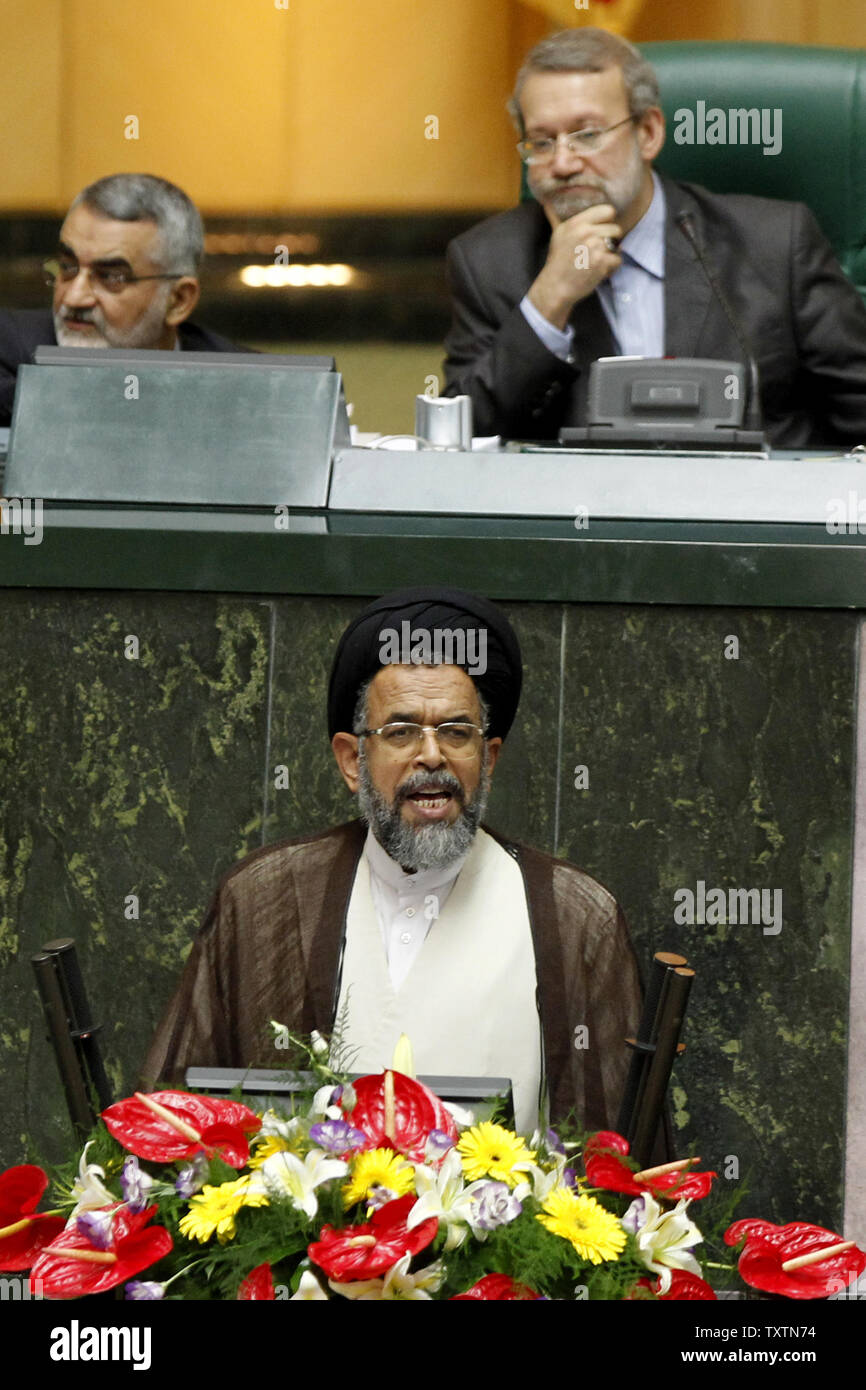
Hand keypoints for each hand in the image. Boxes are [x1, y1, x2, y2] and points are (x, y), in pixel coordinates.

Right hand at [527, 204, 622, 330]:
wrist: (556, 286)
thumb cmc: (557, 261)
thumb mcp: (556, 235)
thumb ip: (556, 218)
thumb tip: (546, 203)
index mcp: (577, 223)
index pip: (607, 210)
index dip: (608, 221)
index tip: (602, 231)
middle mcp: (586, 232)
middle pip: (616, 229)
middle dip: (611, 241)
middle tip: (599, 250)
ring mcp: (595, 247)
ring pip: (617, 245)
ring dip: (610, 254)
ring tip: (598, 261)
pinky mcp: (601, 262)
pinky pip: (617, 259)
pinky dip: (611, 267)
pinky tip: (599, 270)